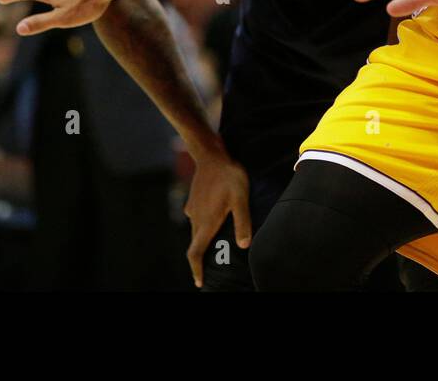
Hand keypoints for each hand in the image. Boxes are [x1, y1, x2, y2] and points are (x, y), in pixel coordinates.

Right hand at [183, 150, 251, 288]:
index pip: (195, 253)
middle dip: (201, 259)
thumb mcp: (240, 198)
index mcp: (206, 222)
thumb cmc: (229, 176)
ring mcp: (193, 209)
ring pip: (196, 231)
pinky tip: (215, 220)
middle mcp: (196, 218)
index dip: (196, 269)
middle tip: (211, 269)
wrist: (211, 155)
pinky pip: (197, 219)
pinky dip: (204, 226)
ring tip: (216, 246)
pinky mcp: (193, 201)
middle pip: (195, 245)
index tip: (199, 282)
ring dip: (203, 242)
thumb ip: (243, 222)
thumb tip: (244, 245)